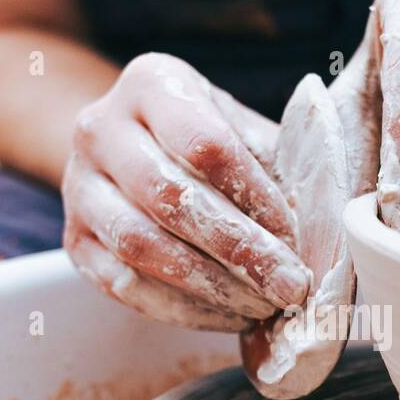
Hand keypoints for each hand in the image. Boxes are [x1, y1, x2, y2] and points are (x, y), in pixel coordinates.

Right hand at [63, 53, 311, 330]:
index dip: (255, 196)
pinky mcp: (74, 242)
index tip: (295, 235)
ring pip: (141, 246)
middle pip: (169, 197)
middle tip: (289, 286)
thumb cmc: (206, 138)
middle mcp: (100, 129)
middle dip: (239, 250)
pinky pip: (124, 286)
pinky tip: (228, 316)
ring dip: (211, 286)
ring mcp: (78, 188)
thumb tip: (325, 223)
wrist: (127, 149)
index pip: (205, 144)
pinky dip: (182, 309)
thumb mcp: (242, 127)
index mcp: (152, 83)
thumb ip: (280, 161)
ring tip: (263, 306)